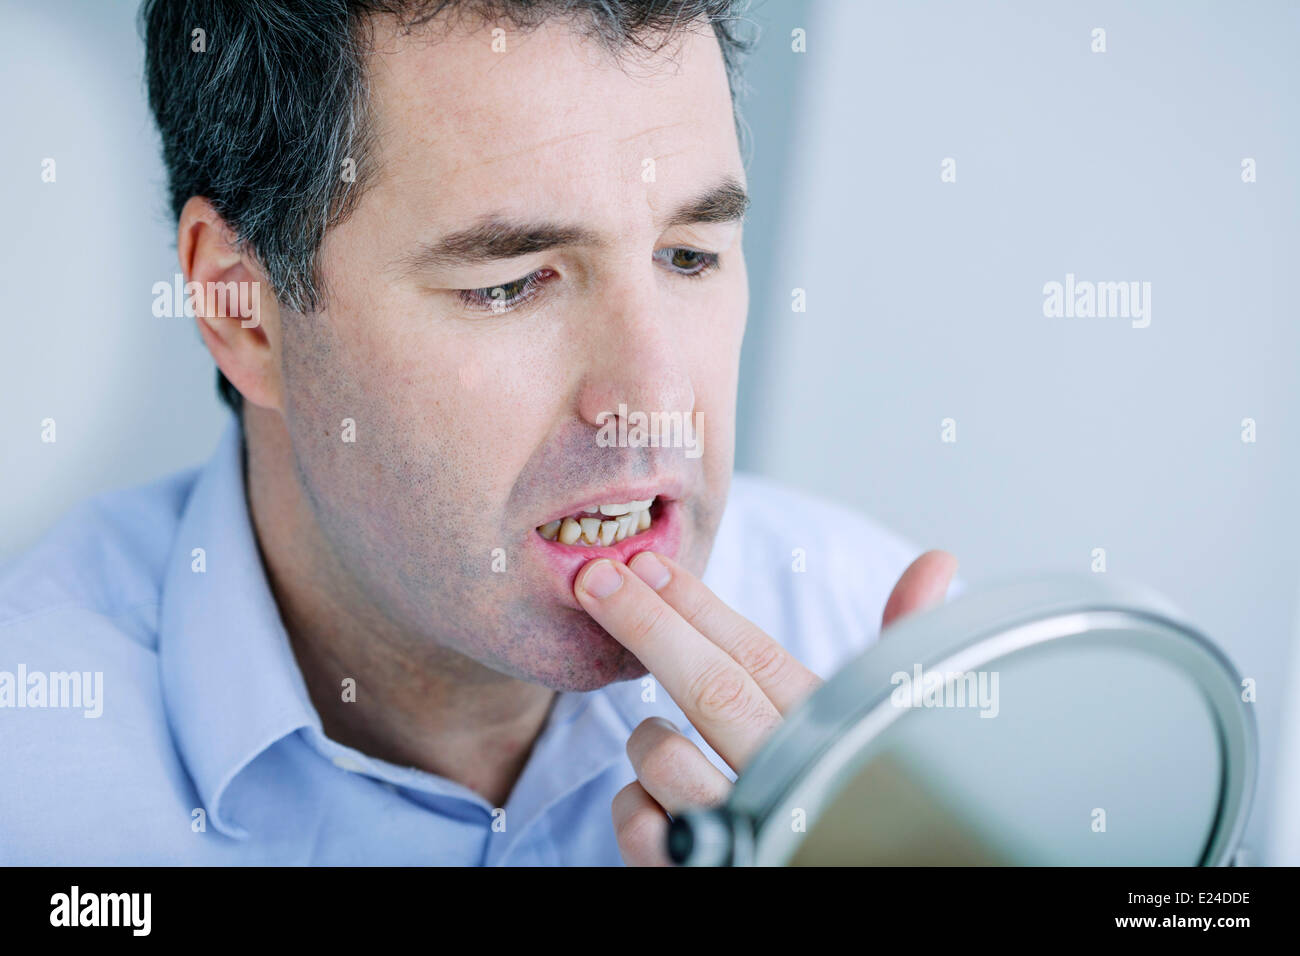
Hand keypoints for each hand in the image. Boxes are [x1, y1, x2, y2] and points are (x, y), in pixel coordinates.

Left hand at [573, 547, 958, 865]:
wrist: (834, 876)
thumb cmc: (847, 795)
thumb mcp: (876, 722)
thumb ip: (894, 645)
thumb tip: (937, 561)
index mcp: (833, 735)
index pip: (758, 656)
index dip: (697, 605)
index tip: (648, 565)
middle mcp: (793, 782)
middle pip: (711, 690)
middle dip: (648, 625)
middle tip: (596, 580)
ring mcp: (748, 831)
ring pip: (665, 759)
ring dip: (648, 739)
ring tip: (666, 741)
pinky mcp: (703, 873)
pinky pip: (638, 824)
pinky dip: (634, 808)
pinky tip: (662, 809)